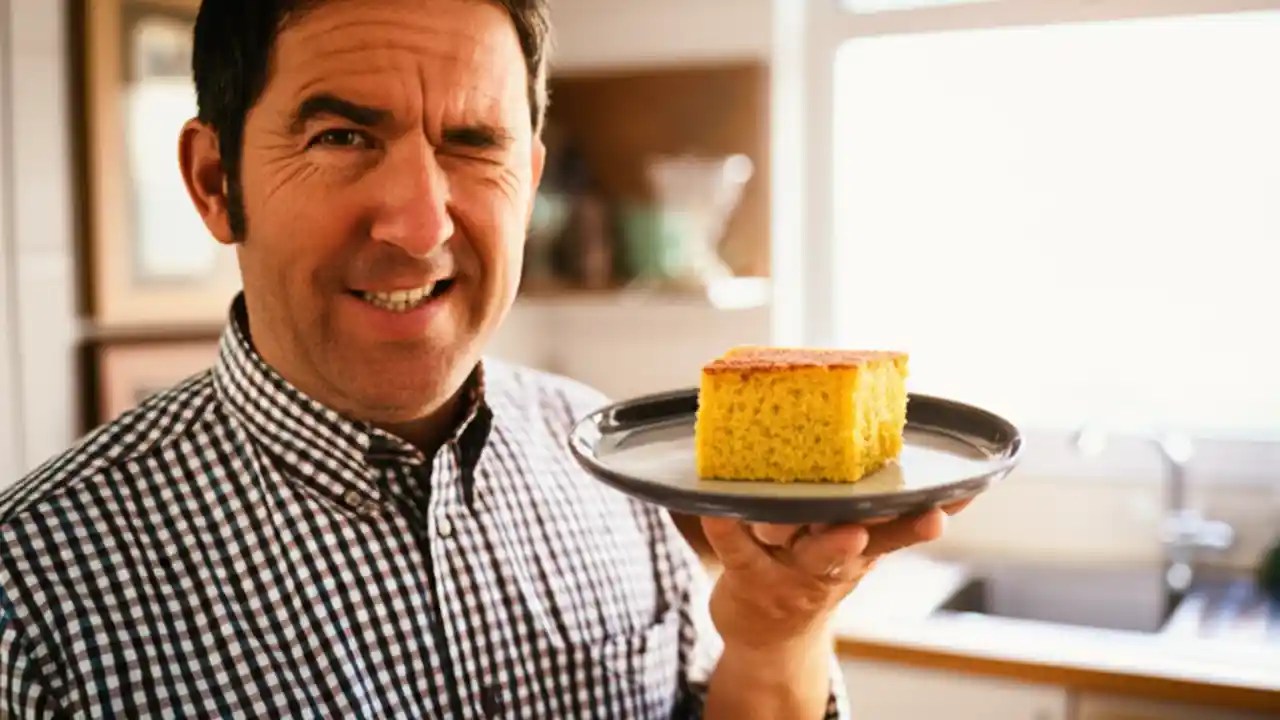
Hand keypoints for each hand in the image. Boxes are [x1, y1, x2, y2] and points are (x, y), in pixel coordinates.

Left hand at [701, 500, 969, 652]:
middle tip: (871, 527)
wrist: (770, 636)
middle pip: (853, 546)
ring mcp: (789, 571)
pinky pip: (736, 549)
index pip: (898, 531)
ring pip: (805, 553)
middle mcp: (830, 563)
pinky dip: (727, 530)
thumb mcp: (860, 553)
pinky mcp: (747, 574)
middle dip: (869, 535)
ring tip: (837, 531)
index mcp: (861, 549)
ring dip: (818, 543)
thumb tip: (940, 471)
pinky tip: (717, 510)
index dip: (921, 519)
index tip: (949, 504)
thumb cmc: (817, 574)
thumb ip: (889, 518)